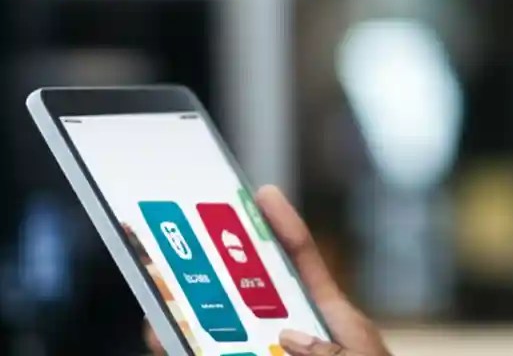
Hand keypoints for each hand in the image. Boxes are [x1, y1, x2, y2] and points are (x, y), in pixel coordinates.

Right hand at [144, 185, 391, 355]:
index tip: (264, 193)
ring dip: (188, 334)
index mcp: (331, 320)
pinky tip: (172, 345)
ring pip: (220, 342)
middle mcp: (297, 338)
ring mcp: (271, 354)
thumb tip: (286, 335)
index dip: (284, 227)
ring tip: (159, 327)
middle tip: (168, 265)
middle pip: (246, 301)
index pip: (304, 263)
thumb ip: (332, 353)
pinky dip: (192, 352)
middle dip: (208, 283)